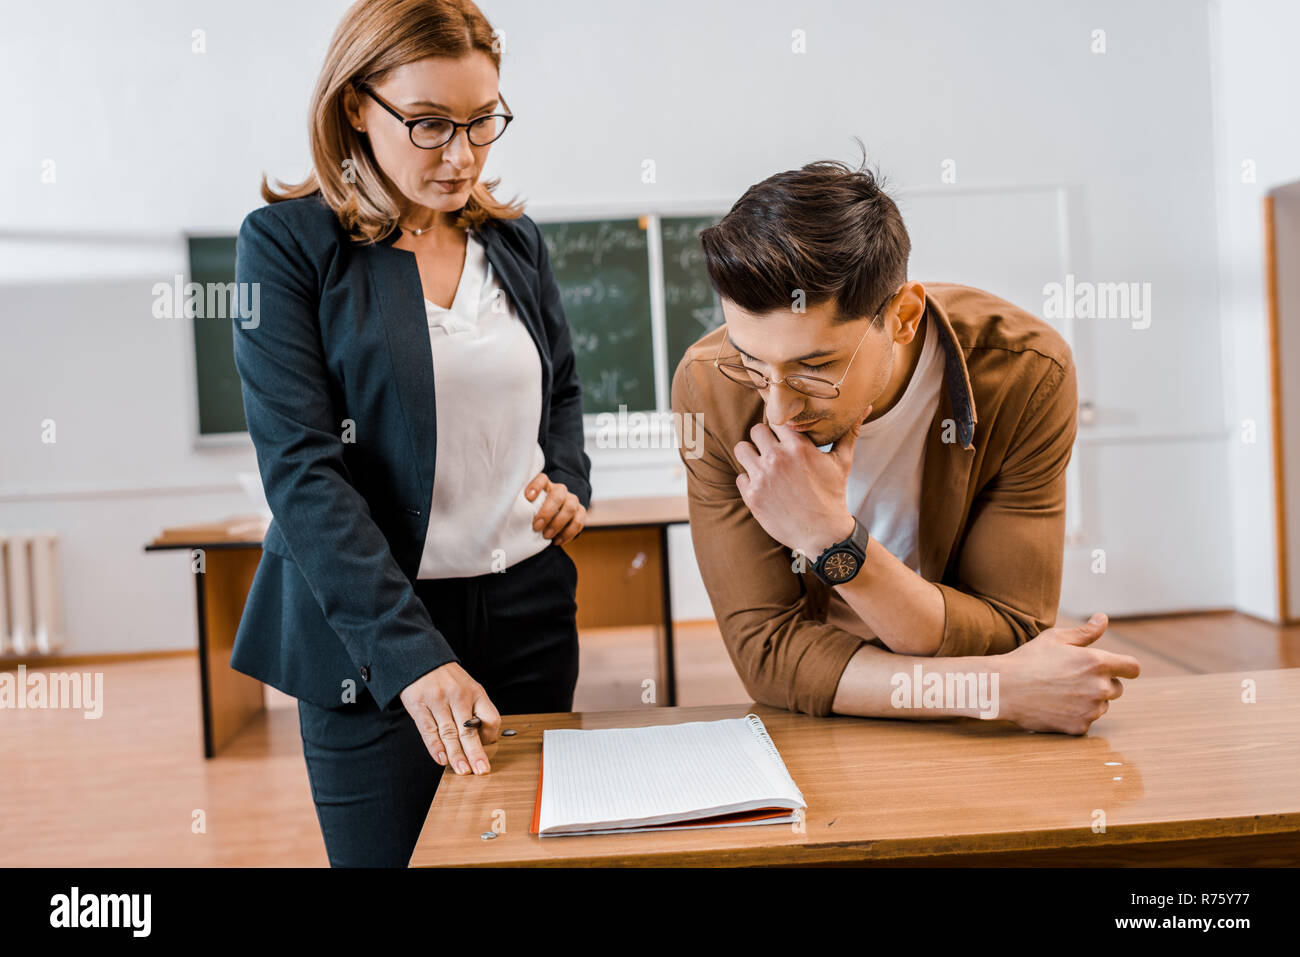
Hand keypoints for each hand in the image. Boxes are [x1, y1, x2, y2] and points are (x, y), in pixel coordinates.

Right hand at [399, 662, 501, 773]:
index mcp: (475, 692)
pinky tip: (441, 759)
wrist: (419, 658)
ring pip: (449, 733)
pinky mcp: (419, 705)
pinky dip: (435, 746)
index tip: (487, 747)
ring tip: (463, 771)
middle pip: (470, 729)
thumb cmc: (446, 677)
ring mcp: (438, 701)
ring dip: (457, 755)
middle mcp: (458, 696)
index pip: (491, 717)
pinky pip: (428, 730)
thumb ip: (473, 709)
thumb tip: (481, 739)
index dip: (490, 735)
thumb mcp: (467, 687)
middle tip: (481, 770)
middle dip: (476, 753)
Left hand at [525, 472, 585, 545]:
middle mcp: (560, 490)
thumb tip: (507, 513)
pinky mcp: (580, 512)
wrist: (552, 518)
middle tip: (536, 526)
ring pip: (570, 508)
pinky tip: (557, 541)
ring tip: (546, 536)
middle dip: (547, 512)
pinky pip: (579, 522)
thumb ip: (522, 506)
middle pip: (558, 495)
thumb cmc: (534, 512)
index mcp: (545, 485)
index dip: (536, 486)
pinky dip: (568, 533)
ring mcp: (572, 500)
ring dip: (557, 523)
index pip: (542, 479)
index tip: (528, 498)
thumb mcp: (527, 506)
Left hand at [733, 407, 870, 559]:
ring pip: (741, 449)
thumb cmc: (833, 495)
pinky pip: (740, 476)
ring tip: (762, 464)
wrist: (823, 535)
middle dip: (764, 438)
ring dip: (751, 455)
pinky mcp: (752, 496)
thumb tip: (865, 406)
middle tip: (772, 449)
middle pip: (755, 430)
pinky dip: (749, 480)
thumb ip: (849, 431)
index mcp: (798, 447)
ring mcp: (762, 477)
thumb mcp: (843, 462)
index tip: (783, 433)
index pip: (776, 419)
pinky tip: (763, 486)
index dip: (780, 426)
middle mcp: (777, 459)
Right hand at [996, 613, 1139, 734]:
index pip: (1133, 668)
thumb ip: (1085, 632)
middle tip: (1073, 678)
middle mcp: (1100, 687)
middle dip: (1101, 683)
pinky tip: (1055, 706)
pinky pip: (1087, 721)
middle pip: (1117, 688)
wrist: (1004, 688)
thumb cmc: (1029, 659)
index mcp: (1097, 662)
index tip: (1116, 668)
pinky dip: (1075, 716)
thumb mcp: (1055, 639)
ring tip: (1061, 692)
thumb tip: (1103, 619)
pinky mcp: (1079, 727)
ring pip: (1102, 706)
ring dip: (1089, 700)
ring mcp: (1091, 710)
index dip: (1125, 667)